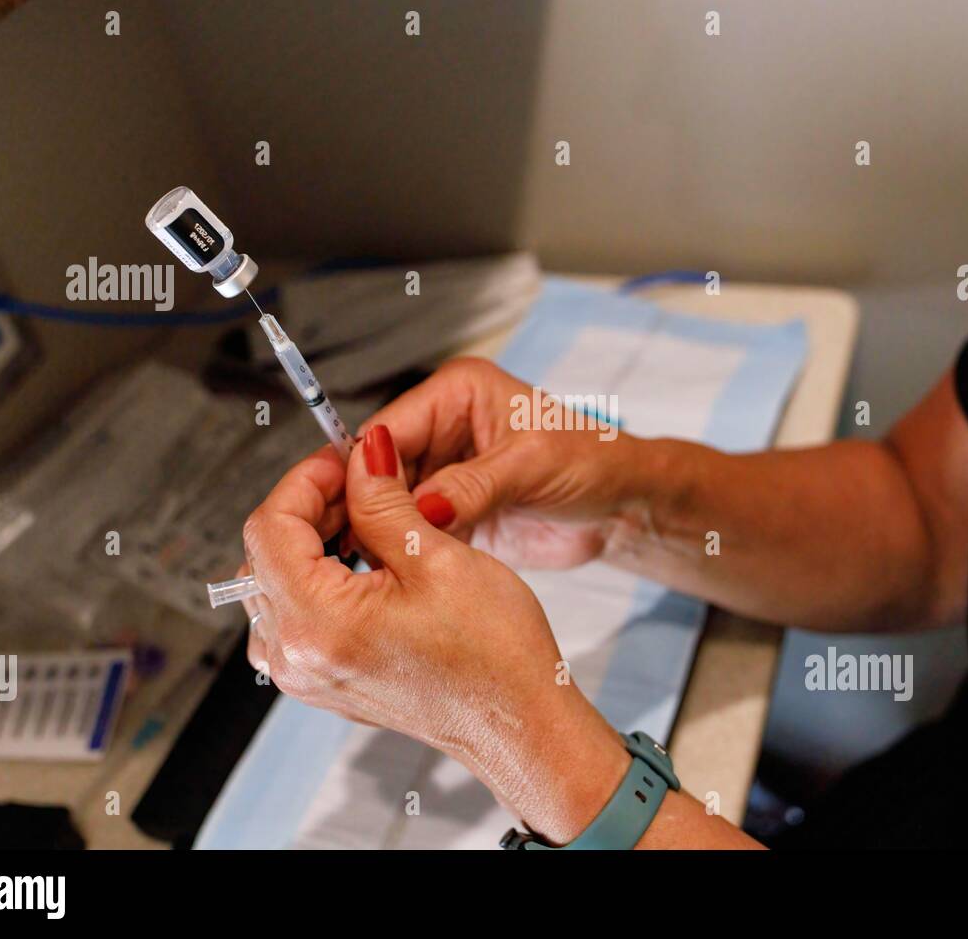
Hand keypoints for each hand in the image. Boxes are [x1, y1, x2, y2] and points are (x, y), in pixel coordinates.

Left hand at [240, 431, 629, 843]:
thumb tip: (362, 456)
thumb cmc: (494, 654)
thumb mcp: (437, 556)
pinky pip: (293, 616)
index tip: (343, 459)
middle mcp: (298, 657)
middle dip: (309, 507)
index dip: (305, 479)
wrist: (518, 722)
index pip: (271, 527)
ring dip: (310, 542)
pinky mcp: (323, 682)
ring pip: (274, 584)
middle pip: (265, 555)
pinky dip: (316, 579)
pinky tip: (362, 562)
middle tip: (360, 482)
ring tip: (365, 521)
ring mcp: (306, 676)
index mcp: (319, 624)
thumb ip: (382, 500)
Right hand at [360, 358, 639, 569]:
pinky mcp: (452, 513)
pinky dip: (403, 551)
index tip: (344, 510)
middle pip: (379, 470)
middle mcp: (443, 429)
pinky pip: (413, 530)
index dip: (362, 469)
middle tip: (346, 548)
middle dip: (365, 507)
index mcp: (456, 394)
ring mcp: (445, 473)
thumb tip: (419, 508)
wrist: (623, 505)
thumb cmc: (594, 461)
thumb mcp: (532, 466)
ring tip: (365, 567)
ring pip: (390, 505)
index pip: (389, 429)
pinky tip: (392, 574)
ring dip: (380, 534)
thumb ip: (472, 486)